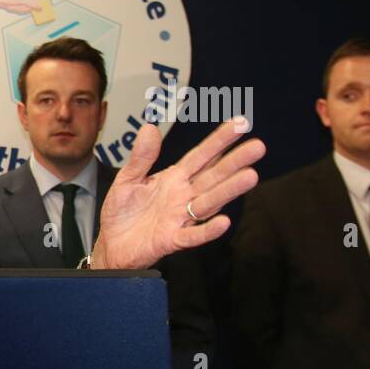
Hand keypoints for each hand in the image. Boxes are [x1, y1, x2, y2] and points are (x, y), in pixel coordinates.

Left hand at [0, 0, 41, 14]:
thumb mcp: (19, 0)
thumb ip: (31, 3)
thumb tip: (40, 7)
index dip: (33, 5)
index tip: (33, 11)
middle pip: (29, 4)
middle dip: (21, 8)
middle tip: (15, 6)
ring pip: (22, 7)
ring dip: (16, 9)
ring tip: (10, 5)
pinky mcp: (15, 1)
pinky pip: (17, 8)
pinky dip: (13, 9)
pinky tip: (8, 6)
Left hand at [91, 116, 263, 269]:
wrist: (110, 244)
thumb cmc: (122, 212)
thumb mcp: (127, 180)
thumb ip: (141, 157)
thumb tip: (149, 127)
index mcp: (174, 178)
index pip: (201, 156)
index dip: (219, 141)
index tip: (240, 123)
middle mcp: (183, 196)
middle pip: (213, 176)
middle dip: (235, 161)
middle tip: (258, 146)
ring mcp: (180, 218)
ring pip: (209, 202)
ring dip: (229, 190)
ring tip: (250, 176)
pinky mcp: (172, 240)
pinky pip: (193, 235)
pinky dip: (207, 230)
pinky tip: (223, 221)